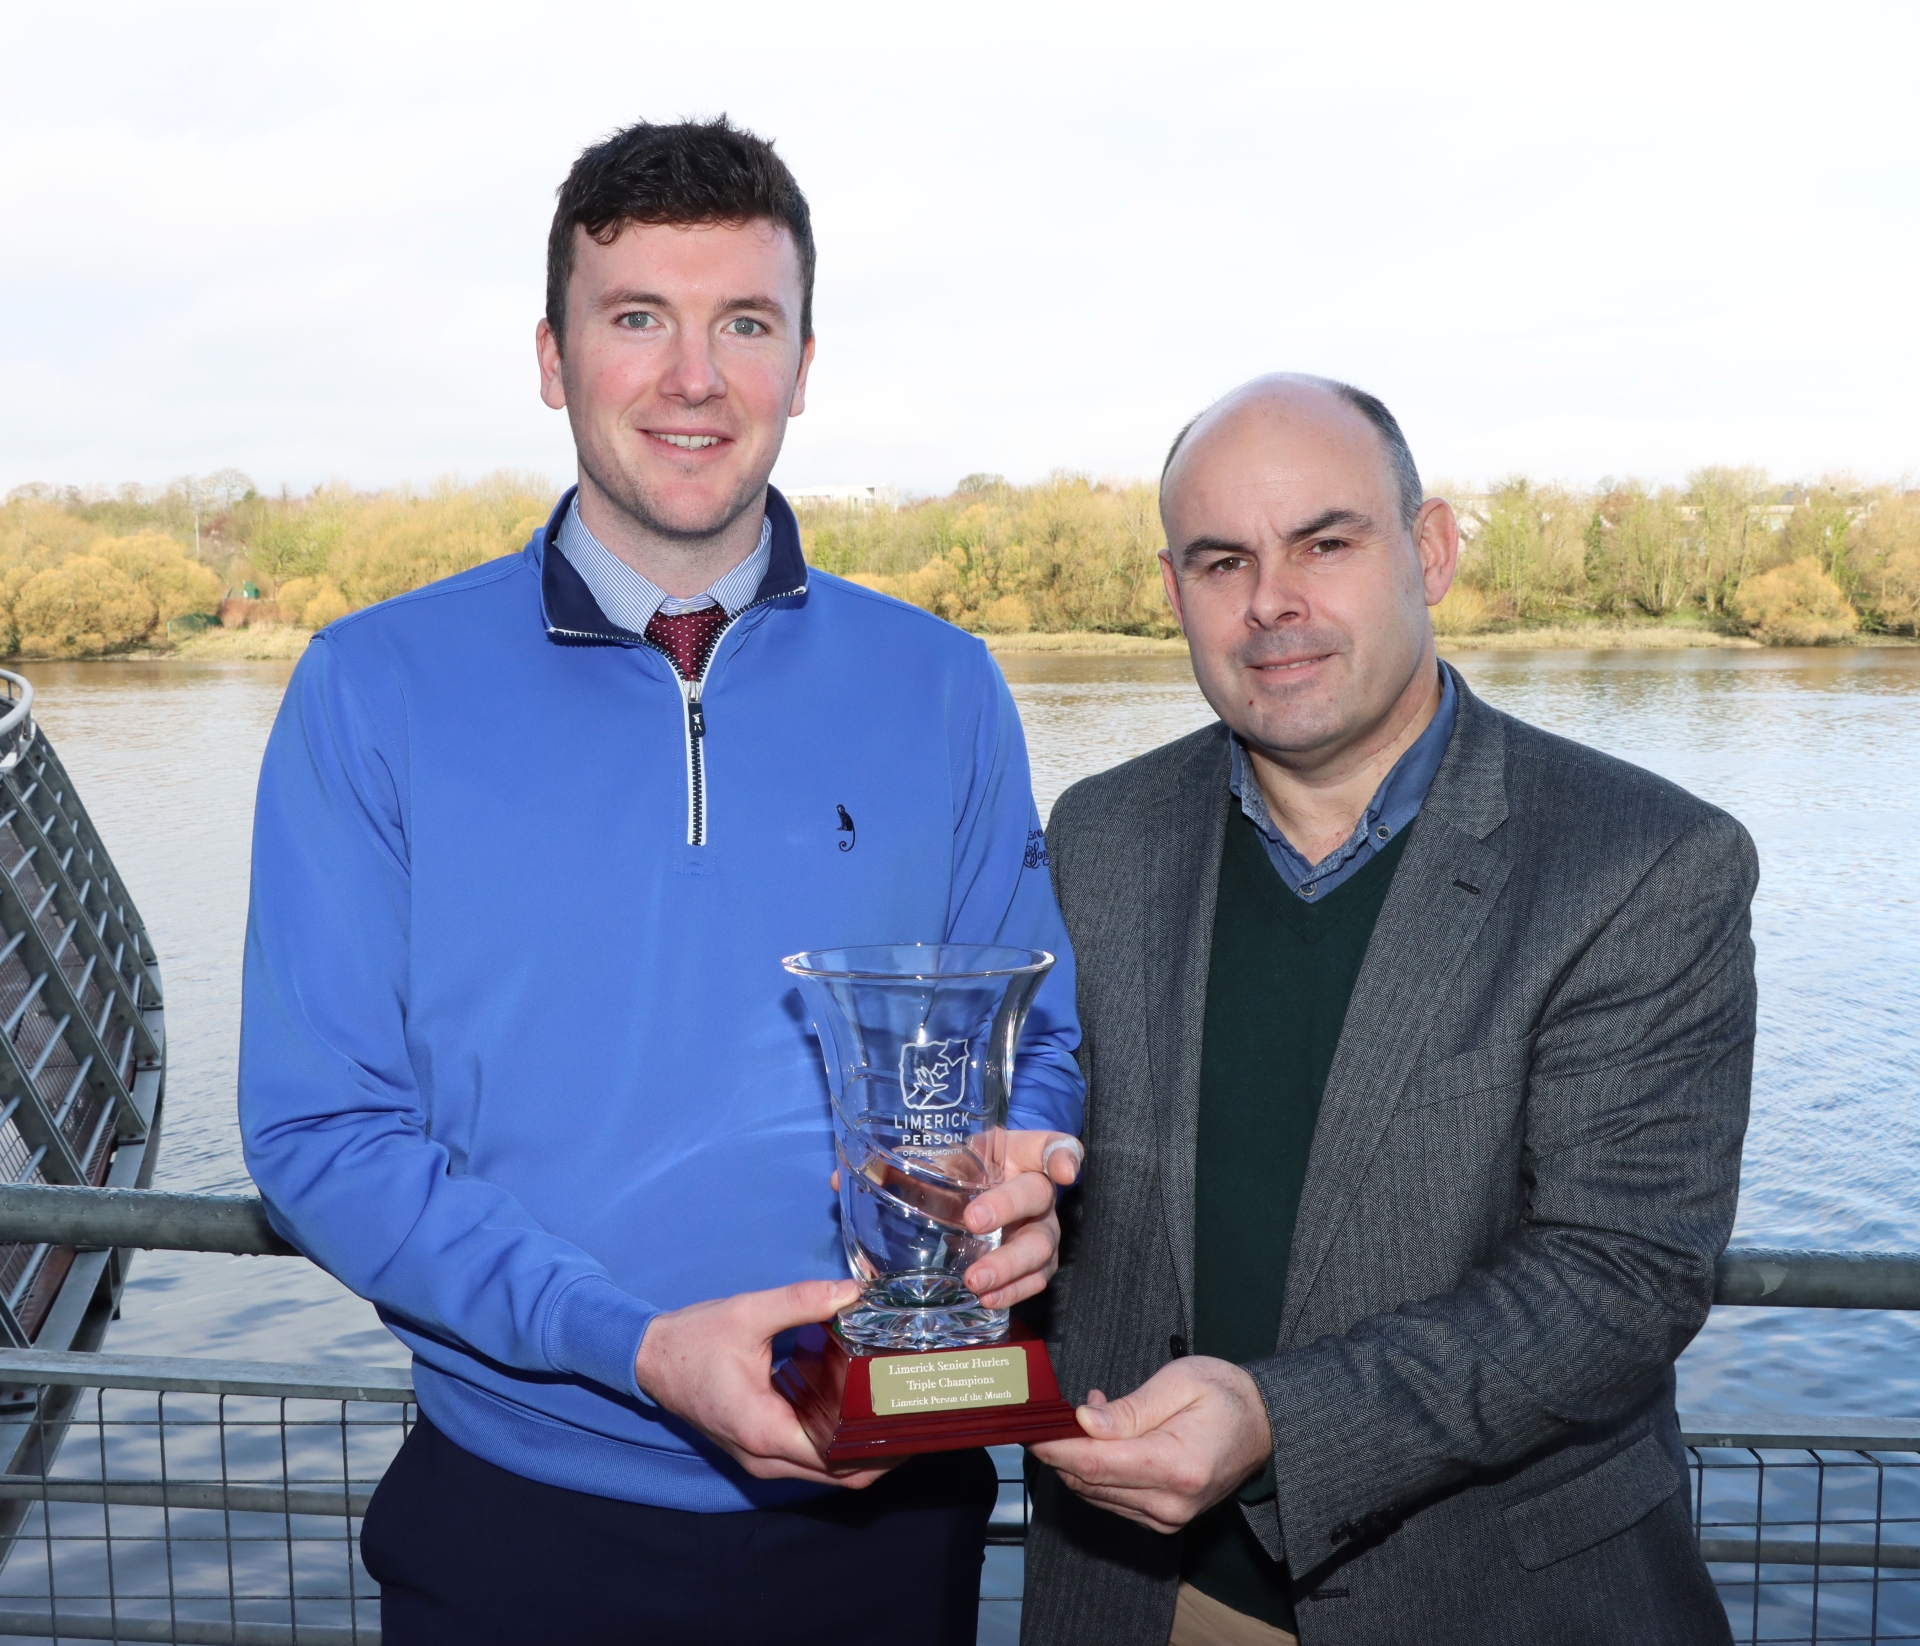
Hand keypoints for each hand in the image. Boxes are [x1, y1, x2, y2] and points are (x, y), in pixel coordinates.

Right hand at [634, 1278, 891, 1489]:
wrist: (650, 1358)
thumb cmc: (694, 1340)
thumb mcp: (749, 1313)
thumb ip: (802, 1301)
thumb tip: (853, 1291)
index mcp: (765, 1430)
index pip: (840, 1458)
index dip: (884, 1444)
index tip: (916, 1418)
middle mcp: (766, 1458)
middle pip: (843, 1476)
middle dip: (886, 1452)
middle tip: (921, 1414)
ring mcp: (762, 1461)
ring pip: (829, 1475)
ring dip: (866, 1452)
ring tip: (899, 1413)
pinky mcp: (761, 1450)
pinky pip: (813, 1461)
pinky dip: (842, 1447)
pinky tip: (863, 1412)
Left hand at [827, 1130, 1080, 1310]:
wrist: (974, 1197)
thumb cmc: (958, 1172)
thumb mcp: (932, 1161)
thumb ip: (894, 1167)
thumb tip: (838, 1180)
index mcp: (1018, 1154)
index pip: (1054, 1145)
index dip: (1064, 1155)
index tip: (1061, 1171)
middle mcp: (1037, 1191)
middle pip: (1039, 1197)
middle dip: (1008, 1209)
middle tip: (974, 1222)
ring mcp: (1040, 1230)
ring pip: (1041, 1248)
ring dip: (1009, 1265)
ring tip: (975, 1281)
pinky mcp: (1034, 1265)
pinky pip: (1034, 1282)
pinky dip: (1012, 1292)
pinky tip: (987, 1301)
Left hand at [1029, 1355, 1272, 1533]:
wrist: (1265, 1426)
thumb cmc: (1225, 1395)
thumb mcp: (1179, 1383)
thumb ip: (1129, 1409)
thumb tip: (1083, 1421)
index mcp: (1178, 1468)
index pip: (1095, 1465)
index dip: (1055, 1448)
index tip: (1029, 1429)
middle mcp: (1170, 1504)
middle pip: (1089, 1483)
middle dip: (1060, 1450)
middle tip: (1051, 1410)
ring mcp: (1167, 1519)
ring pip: (1095, 1493)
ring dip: (1079, 1457)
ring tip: (1094, 1410)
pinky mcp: (1162, 1521)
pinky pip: (1111, 1498)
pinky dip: (1097, 1469)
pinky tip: (1107, 1435)